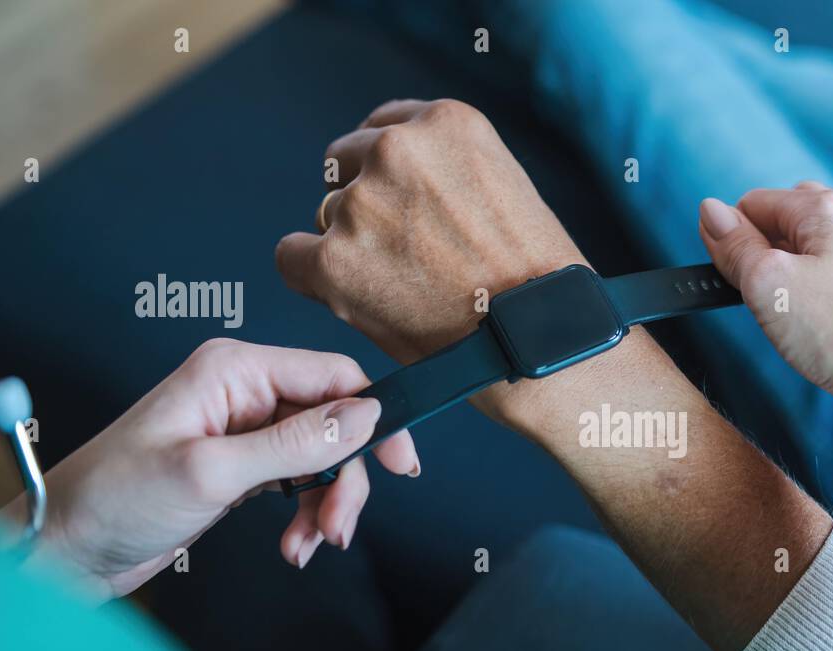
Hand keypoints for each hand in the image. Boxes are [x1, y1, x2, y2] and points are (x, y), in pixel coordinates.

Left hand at [10, 339, 419, 600]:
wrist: (63, 551)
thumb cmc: (113, 500)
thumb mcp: (211, 471)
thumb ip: (295, 442)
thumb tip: (367, 416)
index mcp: (233, 371)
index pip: (332, 376)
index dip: (375, 418)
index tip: (401, 463)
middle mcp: (242, 393)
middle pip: (334, 423)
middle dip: (345, 478)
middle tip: (340, 526)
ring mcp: (243, 432)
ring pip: (322, 458)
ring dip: (326, 505)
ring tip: (311, 543)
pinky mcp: (241, 468)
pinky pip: (299, 483)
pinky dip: (306, 516)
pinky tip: (295, 544)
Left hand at [275, 98, 584, 424]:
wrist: (542, 344)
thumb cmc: (537, 283)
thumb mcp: (504, 188)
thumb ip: (446, 171)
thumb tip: (396, 190)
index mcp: (446, 123)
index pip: (383, 130)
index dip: (390, 176)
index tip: (406, 209)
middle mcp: (398, 151)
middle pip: (346, 166)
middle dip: (367, 207)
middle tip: (405, 256)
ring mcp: (363, 205)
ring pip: (326, 215)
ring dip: (352, 247)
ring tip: (405, 289)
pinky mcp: (336, 261)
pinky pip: (291, 256)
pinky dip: (314, 278)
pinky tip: (354, 300)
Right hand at [698, 183, 832, 412]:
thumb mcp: (768, 285)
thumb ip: (735, 247)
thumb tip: (709, 210)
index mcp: (826, 209)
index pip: (754, 204)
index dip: (732, 239)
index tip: (731, 279)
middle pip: (789, 221)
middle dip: (766, 254)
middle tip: (765, 300)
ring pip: (818, 251)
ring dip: (794, 278)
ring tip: (797, 321)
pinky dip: (823, 297)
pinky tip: (828, 329)